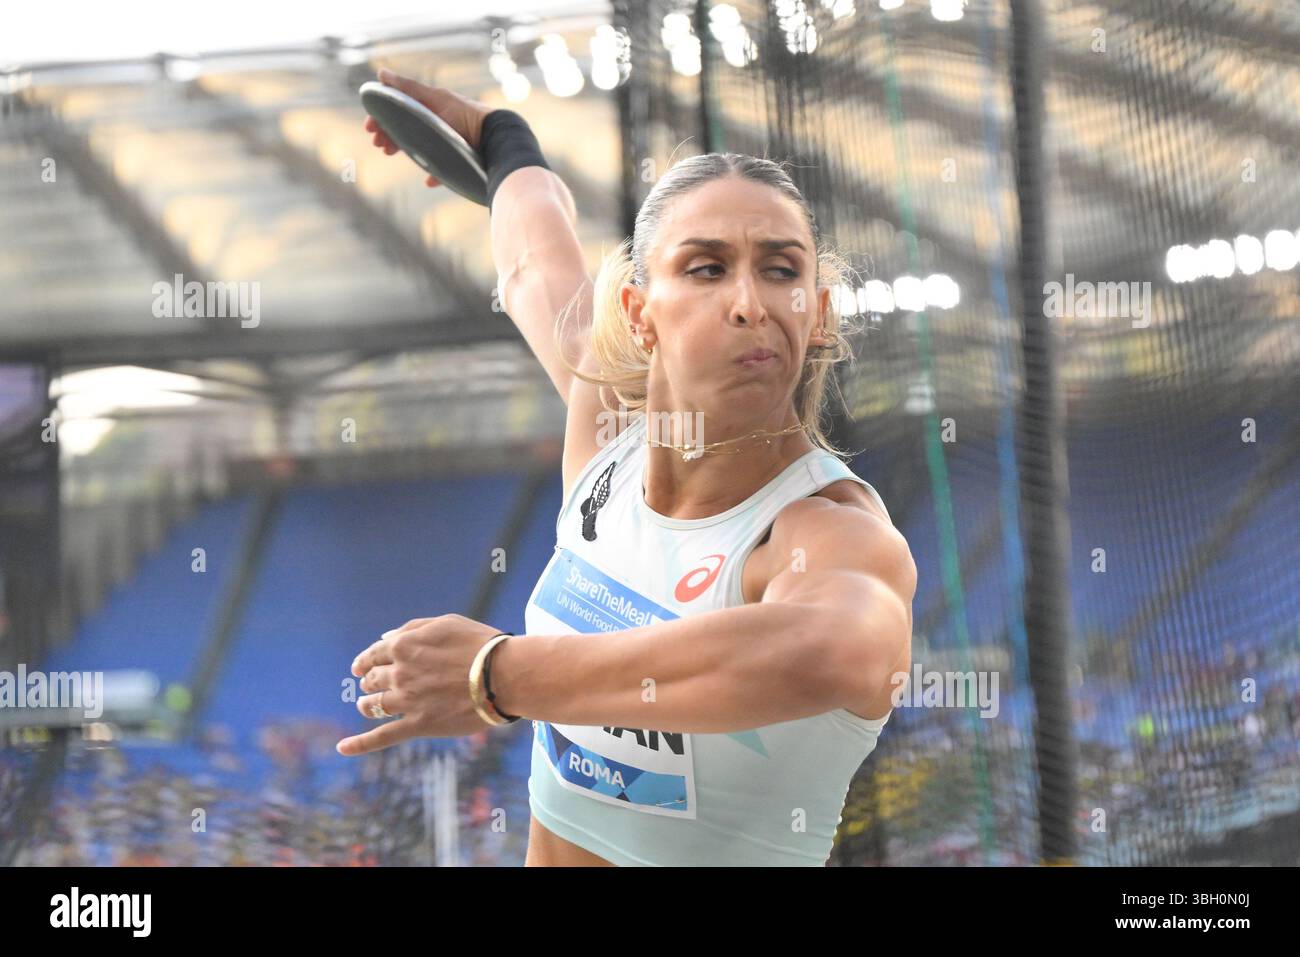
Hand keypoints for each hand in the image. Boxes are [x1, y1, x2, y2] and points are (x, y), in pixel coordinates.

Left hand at [337, 614, 509, 755]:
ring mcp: (406, 701)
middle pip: (372, 680)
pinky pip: (383, 737)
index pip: (373, 654)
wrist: (503, 676)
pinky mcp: (418, 725)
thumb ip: (411, 628)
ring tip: (366, 706)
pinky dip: (360, 744)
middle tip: (372, 685)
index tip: (360, 667)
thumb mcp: (446, 622)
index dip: (365, 661)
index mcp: (403, 646)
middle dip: (370, 682)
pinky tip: (343, 748)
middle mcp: (399, 674)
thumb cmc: (479, 644)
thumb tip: (384, 638)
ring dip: (366, 705)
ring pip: (373, 706)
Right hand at [363, 67, 494, 187]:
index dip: (384, 117)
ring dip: (402, 149)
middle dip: (389, 135)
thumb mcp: (435, 100)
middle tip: (377, 144)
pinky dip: (433, 175)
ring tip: (389, 153)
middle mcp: (438, 124)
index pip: (401, 109)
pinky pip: (442, 170)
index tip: (370, 128)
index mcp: (432, 108)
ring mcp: (447, 143)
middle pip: (407, 129)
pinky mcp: (457, 162)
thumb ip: (409, 89)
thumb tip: (380, 74)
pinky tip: (427, 180)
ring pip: (419, 147)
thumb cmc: (466, 115)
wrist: (495, 139)